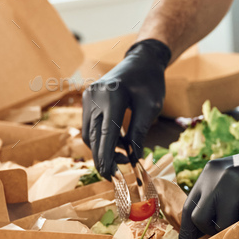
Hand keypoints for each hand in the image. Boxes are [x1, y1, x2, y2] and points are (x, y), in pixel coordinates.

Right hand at [82, 39, 170, 177]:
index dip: (106, 158)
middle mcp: (95, 95)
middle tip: (119, 173)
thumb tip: (133, 160)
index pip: (105, 134)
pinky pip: (90, 126)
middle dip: (104, 158)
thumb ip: (139, 134)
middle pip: (93, 137)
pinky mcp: (87, 99)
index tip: (111, 177)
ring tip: (123, 155)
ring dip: (102, 149)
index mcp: (112, 95)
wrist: (141, 61)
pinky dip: (101, 139)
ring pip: (89, 133)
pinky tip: (117, 143)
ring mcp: (88, 97)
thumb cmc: (150, 83)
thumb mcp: (150, 109)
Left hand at [178, 132, 238, 238]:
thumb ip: (215, 196)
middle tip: (226, 232)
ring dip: (235, 231)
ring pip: (225, 226)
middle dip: (211, 232)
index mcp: (210, 172)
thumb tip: (199, 231)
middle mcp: (221, 177)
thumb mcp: (231, 176)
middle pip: (201, 219)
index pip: (189, 207)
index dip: (187, 231)